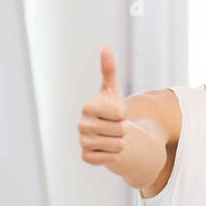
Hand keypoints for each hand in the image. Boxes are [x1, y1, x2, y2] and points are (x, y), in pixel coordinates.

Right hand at [78, 45, 134, 176]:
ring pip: (118, 145)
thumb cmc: (112, 109)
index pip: (119, 112)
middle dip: (125, 128)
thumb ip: (109, 69)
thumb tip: (105, 46)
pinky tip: (109, 148)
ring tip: (114, 136)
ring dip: (122, 142)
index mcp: (87, 106)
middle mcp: (81, 124)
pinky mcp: (86, 157)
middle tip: (116, 126)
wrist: (110, 133)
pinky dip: (115, 154)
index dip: (124, 113)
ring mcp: (82, 142)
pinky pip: (111, 158)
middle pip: (120, 130)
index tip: (117, 112)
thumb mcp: (113, 89)